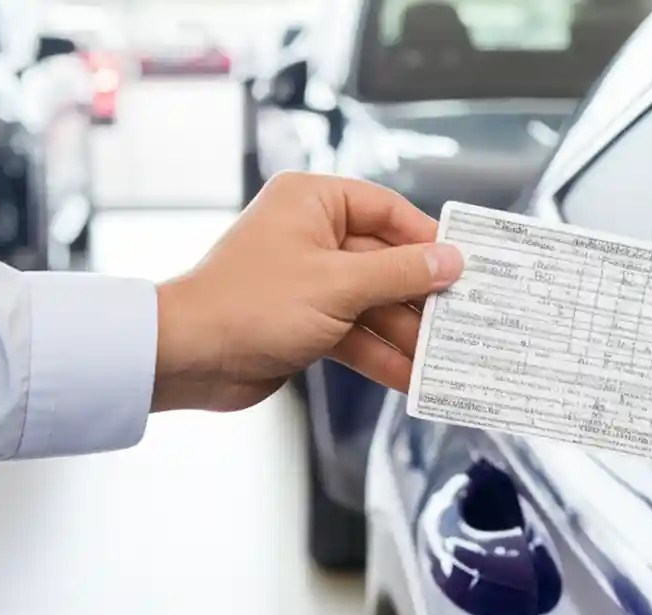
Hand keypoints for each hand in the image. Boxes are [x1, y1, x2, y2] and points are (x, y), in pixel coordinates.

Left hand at [151, 172, 462, 412]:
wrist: (187, 358)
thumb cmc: (248, 304)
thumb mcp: (338, 285)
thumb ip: (401, 273)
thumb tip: (451, 260)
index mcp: (313, 202)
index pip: (388, 211)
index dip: (428, 240)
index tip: (464, 266)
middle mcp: (313, 236)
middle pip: (387, 262)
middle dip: (422, 297)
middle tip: (464, 318)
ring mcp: (311, 281)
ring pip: (375, 303)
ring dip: (407, 333)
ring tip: (445, 357)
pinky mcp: (307, 321)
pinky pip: (357, 333)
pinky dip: (381, 354)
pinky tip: (411, 376)